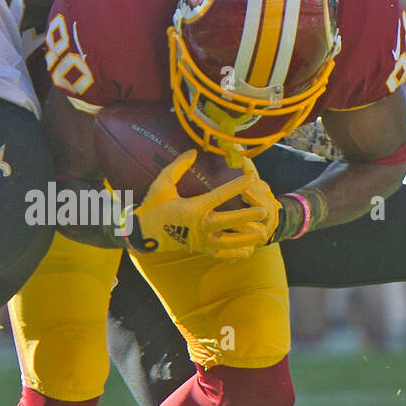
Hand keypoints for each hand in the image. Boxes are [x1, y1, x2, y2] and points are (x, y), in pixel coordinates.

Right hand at [122, 150, 280, 259]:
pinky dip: (235, 253)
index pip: (218, 196)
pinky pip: (221, 254)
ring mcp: (201, 240)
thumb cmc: (153, 207)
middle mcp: (199, 226)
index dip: (234, 187)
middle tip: (263, 211)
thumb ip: (178, 166)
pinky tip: (248, 250)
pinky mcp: (200, 249)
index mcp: (193, 208)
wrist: (142, 234)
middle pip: (228, 222)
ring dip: (246, 238)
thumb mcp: (162, 184)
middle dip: (247, 216)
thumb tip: (193, 151)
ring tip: (261, 234)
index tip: (249, 180)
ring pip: (229, 242)